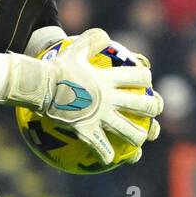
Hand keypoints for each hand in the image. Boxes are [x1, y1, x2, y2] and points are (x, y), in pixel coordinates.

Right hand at [44, 29, 161, 165]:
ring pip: (129, 131)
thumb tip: (106, 36)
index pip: (139, 77)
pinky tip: (110, 160)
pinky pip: (101, 147)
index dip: (146, 79)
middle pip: (144, 106)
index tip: (145, 82)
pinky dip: (107, 155)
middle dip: (154, 108)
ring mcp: (100, 116)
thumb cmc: (57, 67)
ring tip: (140, 140)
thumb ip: (94, 39)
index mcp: (110, 79)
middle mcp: (110, 99)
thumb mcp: (76, 48)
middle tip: (154, 111)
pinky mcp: (87, 131)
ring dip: (138, 137)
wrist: (41, 86)